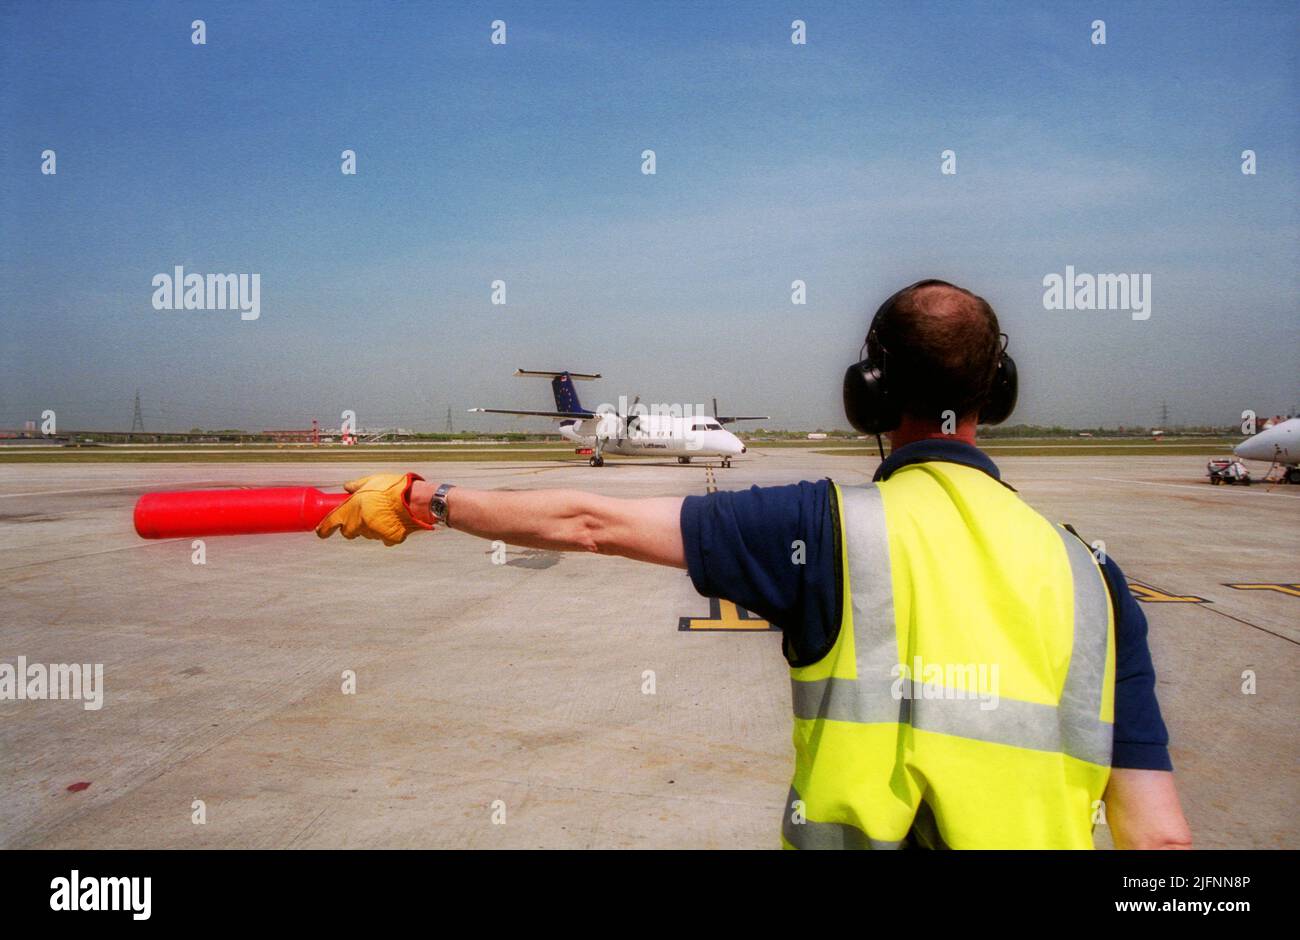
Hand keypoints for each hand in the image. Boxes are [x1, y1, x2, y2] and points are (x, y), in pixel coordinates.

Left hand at [315, 472, 432, 545]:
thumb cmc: (394, 488)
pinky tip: (394, 521)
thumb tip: (346, 487)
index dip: (324, 529)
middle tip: (363, 514)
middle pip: (349, 531)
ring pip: (367, 534)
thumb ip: (356, 485)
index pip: (331, 523)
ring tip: (384, 513)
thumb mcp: (372, 480)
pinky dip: (386, 532)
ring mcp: (374, 533)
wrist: (415, 500)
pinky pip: (383, 538)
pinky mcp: (388, 539)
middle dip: (353, 525)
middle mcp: (359, 523)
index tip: (321, 532)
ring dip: (371, 527)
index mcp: (351, 508)